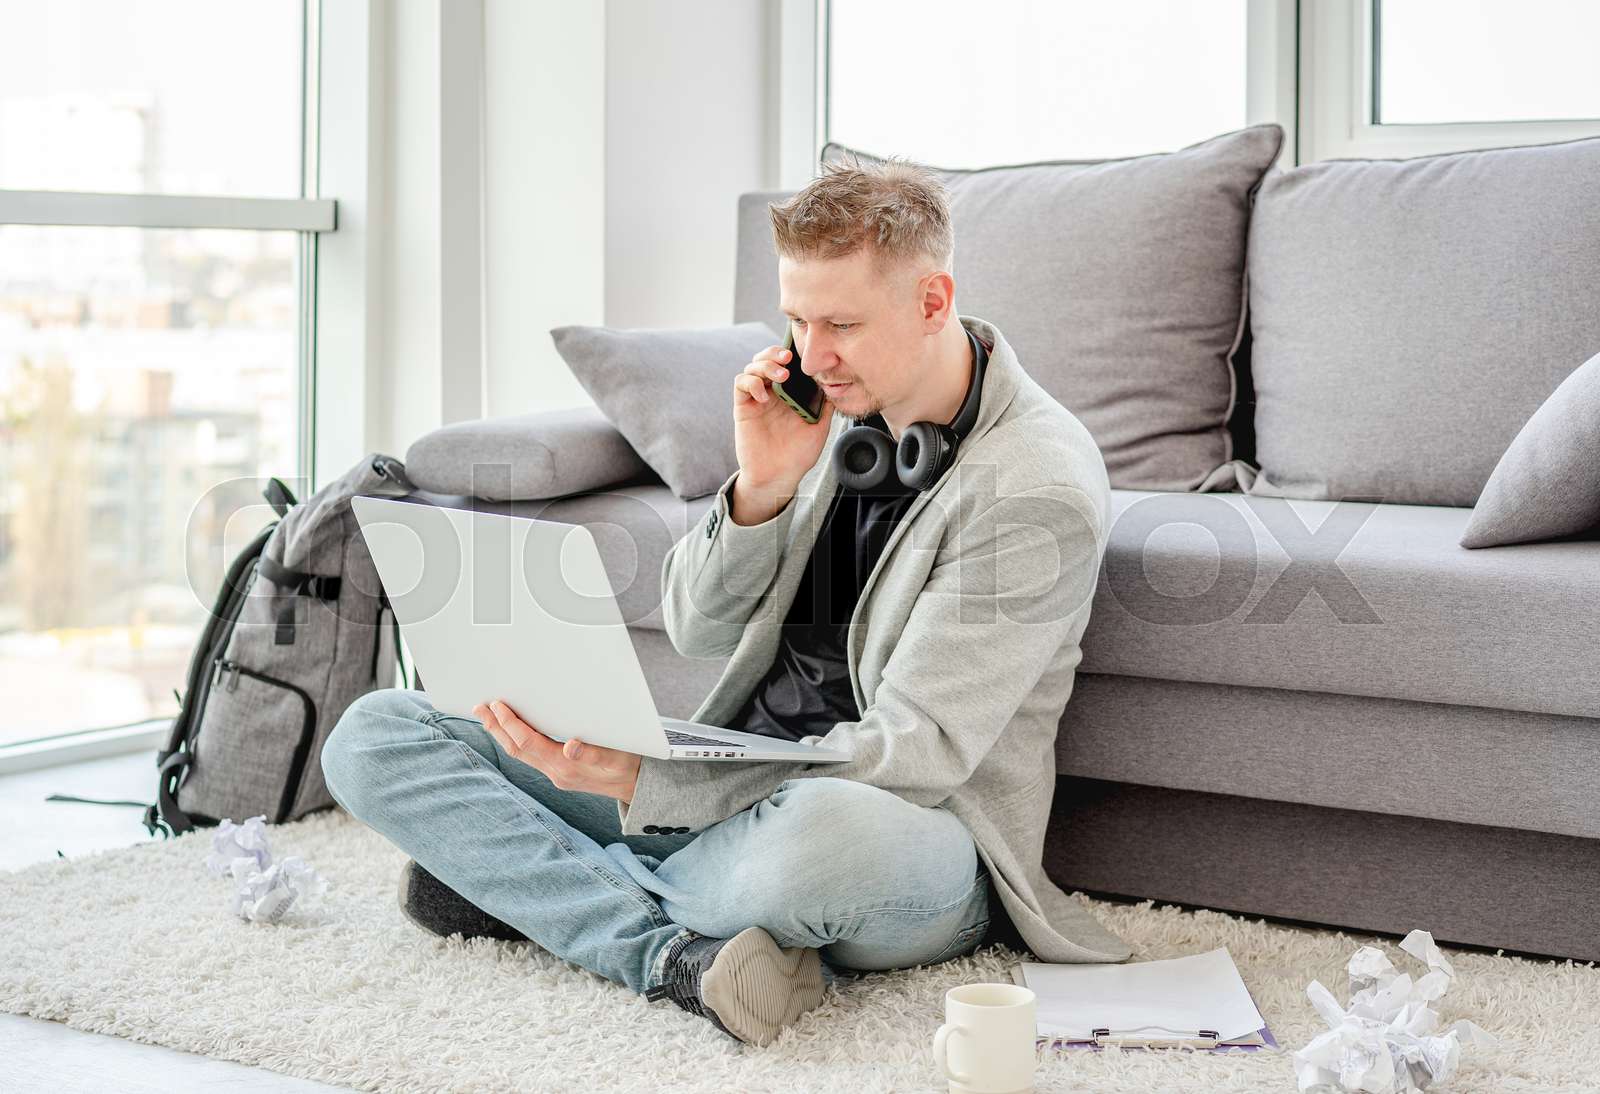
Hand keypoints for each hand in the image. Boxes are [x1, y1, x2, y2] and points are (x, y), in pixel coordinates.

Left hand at [473, 699, 640, 803]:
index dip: (511, 723)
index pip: (528, 742)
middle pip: (516, 749)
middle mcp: (556, 772)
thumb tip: (571, 745)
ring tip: (488, 716)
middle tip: (480, 707)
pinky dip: (516, 741)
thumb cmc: (630, 766)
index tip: (498, 705)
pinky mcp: (560, 773)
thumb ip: (595, 752)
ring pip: (520, 754)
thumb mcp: (618, 757)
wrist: (638, 788)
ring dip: (502, 734)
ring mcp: (556, 775)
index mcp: (566, 766)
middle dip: (496, 727)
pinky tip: (512, 732)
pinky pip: (530, 757)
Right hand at [731, 343, 835, 516]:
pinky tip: (764, 395)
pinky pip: (741, 384)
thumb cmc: (798, 454)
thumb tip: (835, 383)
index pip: (786, 363)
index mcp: (789, 393)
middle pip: (766, 358)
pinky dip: (751, 382)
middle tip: (788, 358)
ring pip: (752, 367)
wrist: (779, 477)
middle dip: (775, 352)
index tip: (803, 353)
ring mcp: (757, 399)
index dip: (791, 353)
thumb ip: (825, 405)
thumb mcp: (819, 427)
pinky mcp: (744, 408)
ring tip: (781, 376)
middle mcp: (772, 392)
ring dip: (765, 365)